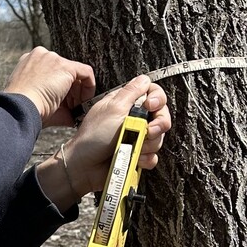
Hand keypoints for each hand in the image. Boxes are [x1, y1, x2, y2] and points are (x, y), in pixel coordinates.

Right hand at [5, 47, 95, 128]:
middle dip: (70, 92)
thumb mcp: (37, 102)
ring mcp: (52, 59)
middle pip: (64, 72)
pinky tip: (83, 102)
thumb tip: (73, 117)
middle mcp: (40, 56)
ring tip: (75, 108)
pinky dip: (89, 88)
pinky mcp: (65, 66)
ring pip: (75, 73)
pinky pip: (86, 73)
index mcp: (29, 63)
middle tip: (71, 108)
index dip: (61, 90)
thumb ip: (55, 103)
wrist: (20, 108)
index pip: (52, 73)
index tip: (62, 104)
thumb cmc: (24, 110)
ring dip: (79, 92)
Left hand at [59, 75, 171, 199]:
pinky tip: (134, 158)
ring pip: (158, 138)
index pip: (153, 94)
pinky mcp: (137, 155)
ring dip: (148, 144)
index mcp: (126, 104)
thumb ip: (131, 92)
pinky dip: (145, 159)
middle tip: (147, 131)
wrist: (85, 167)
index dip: (157, 99)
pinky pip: (153, 156)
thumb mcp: (113, 109)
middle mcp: (133, 120)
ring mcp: (136, 138)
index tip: (150, 106)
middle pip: (161, 116)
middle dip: (157, 125)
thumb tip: (145, 79)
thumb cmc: (93, 138)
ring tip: (132, 147)